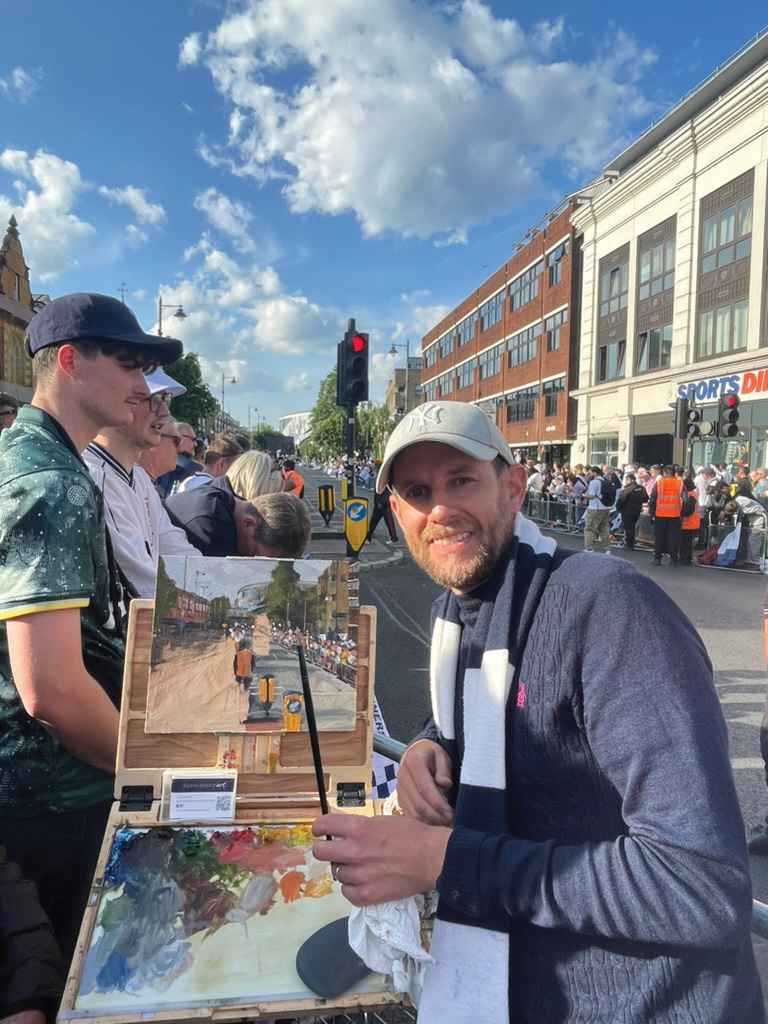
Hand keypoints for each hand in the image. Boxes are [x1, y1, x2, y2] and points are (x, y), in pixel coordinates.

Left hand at [312, 812, 450, 906]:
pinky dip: (353, 888)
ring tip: (363, 867)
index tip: (320, 832)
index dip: (319, 828)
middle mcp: (354, 851)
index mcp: (358, 828)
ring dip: (346, 870)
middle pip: (320, 852)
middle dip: (325, 850)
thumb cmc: (411, 835)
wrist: (432, 858)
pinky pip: (346, 892)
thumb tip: (343, 835)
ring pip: (337, 873)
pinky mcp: (367, 895)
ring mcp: (359, 875)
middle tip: (336, 852)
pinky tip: (364, 882)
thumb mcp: (382, 822)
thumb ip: (360, 829)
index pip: (323, 825)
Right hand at [397, 739, 453, 825]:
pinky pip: (410, 815)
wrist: (416, 754)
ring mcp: (399, 789)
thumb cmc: (432, 756)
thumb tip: (445, 784)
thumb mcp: (442, 756)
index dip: (438, 802)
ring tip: (445, 824)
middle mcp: (402, 775)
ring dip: (430, 821)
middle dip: (435, 815)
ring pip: (413, 812)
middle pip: (417, 803)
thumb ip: (444, 769)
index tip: (450, 812)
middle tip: (451, 821)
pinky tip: (436, 823)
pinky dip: (423, 823)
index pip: (424, 787)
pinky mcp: (400, 799)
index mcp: (413, 762)